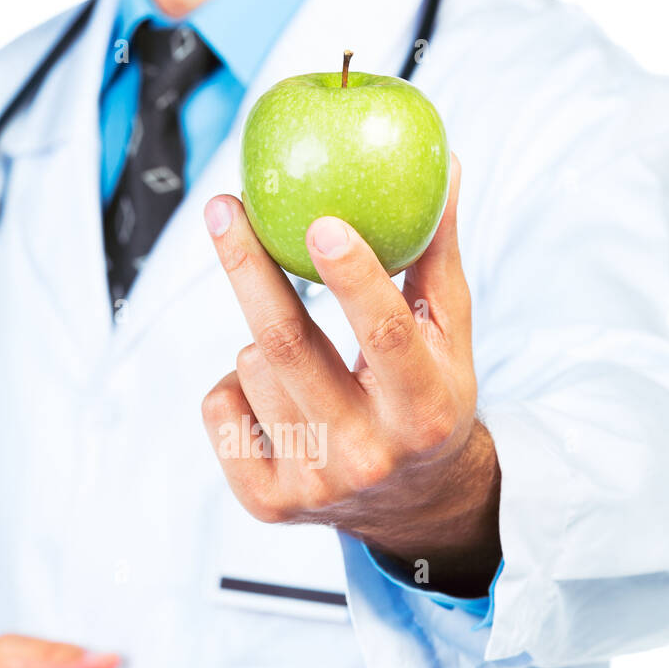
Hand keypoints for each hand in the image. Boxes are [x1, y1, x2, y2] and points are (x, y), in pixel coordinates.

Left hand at [201, 155, 500, 596]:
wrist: (413, 504)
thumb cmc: (430, 399)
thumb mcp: (449, 338)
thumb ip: (436, 257)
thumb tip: (446, 163)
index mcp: (423, 413)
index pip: (385, 335)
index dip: (353, 276)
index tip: (320, 218)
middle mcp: (367, 455)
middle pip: (288, 344)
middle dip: (250, 266)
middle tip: (226, 207)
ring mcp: (312, 483)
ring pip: (251, 367)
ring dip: (262, 338)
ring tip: (300, 355)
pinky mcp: (266, 502)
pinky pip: (219, 407)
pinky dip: (235, 385)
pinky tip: (272, 397)